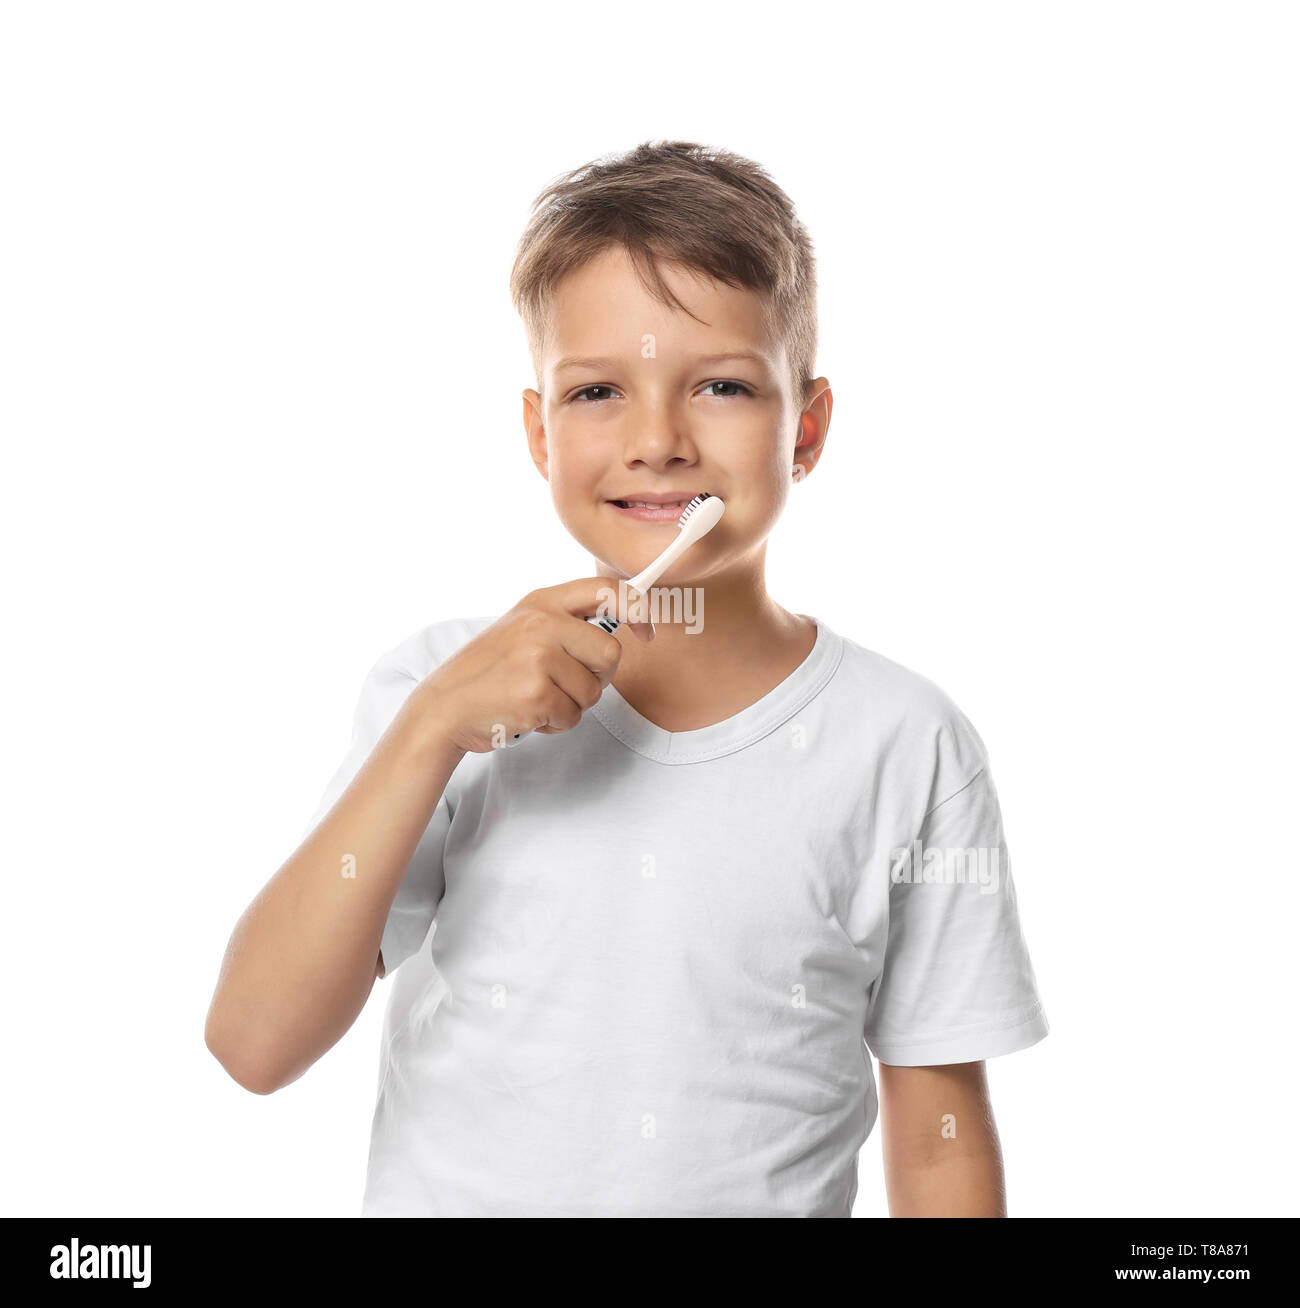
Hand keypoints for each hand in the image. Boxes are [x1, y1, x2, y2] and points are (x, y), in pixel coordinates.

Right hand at [410, 578, 653, 753]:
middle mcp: (542, 623)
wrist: (444, 707)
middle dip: (597, 677)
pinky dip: (555, 723)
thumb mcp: (523, 627)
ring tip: (536, 698)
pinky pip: (573, 716)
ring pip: (594, 691)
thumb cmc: (488, 672)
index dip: (638, 610)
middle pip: (611, 653)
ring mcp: (538, 658)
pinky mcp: (535, 694)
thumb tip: (626, 622)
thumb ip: (566, 622)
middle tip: (565, 684)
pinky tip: (527, 714)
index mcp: (542, 602)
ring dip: (572, 705)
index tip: (646, 632)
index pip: (607, 590)